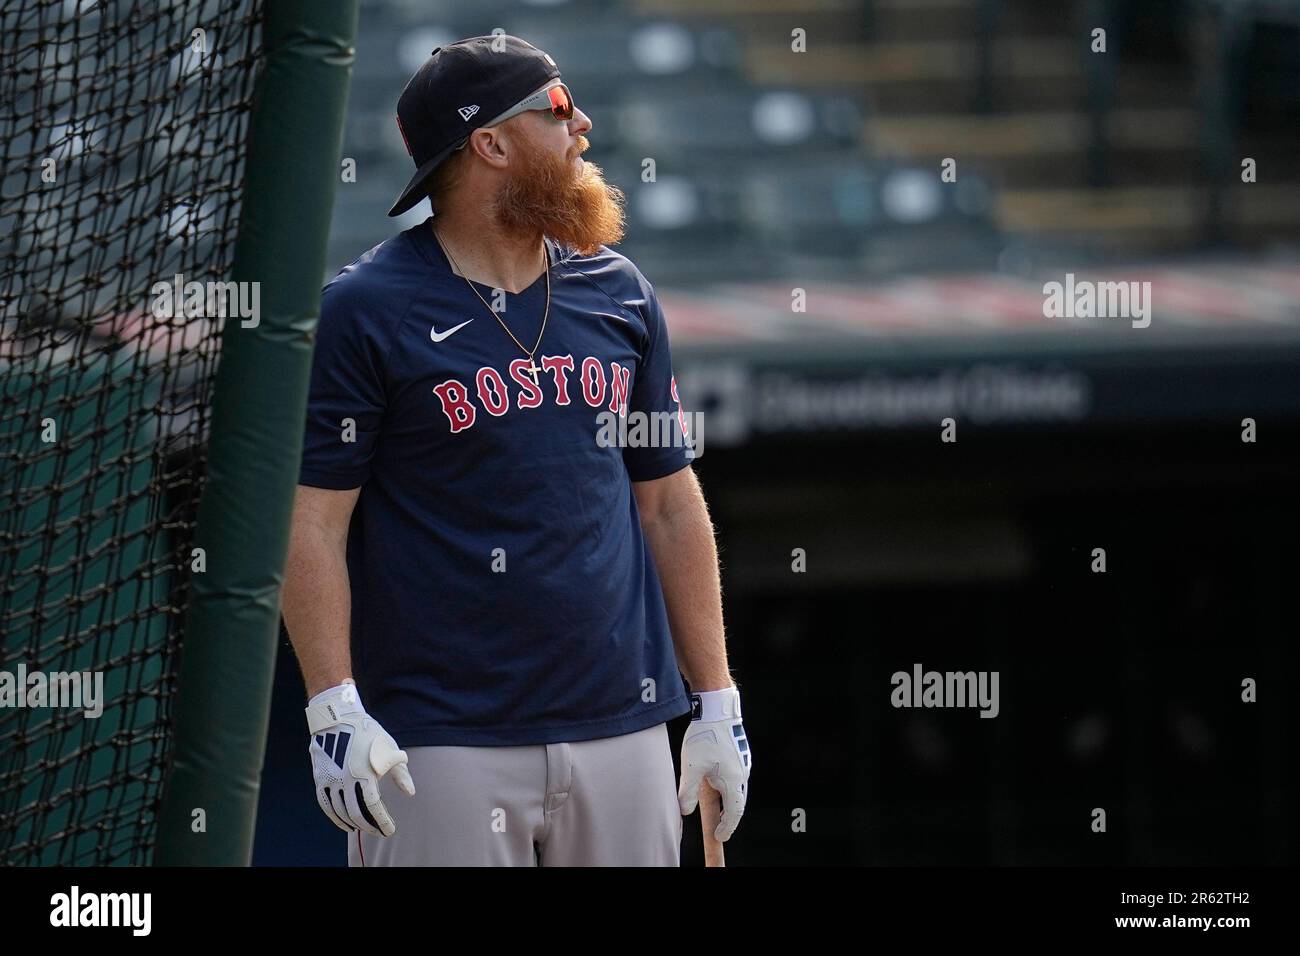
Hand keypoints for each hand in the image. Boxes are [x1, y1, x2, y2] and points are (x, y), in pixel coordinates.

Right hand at [306, 681, 414, 836]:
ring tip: (364, 828)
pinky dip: (335, 817)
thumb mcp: (390, 749)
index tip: (389, 830)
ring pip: (340, 811)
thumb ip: (401, 773)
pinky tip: (345, 824)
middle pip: (356, 812)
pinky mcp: (320, 778)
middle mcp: (345, 779)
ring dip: (353, 823)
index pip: (373, 805)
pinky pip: (326, 804)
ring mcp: (330, 779)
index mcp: (364, 772)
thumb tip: (410, 793)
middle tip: (378, 832)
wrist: (337, 718)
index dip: (382, 820)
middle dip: (369, 826)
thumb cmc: (368, 733)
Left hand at [678, 685, 750, 841]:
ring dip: (729, 801)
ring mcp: (743, 763)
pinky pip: (737, 777)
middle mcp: (742, 774)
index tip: (720, 835)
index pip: (734, 812)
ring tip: (718, 808)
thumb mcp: (692, 766)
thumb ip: (689, 791)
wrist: (718, 710)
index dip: (727, 826)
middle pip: (738, 802)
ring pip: (738, 789)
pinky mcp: (740, 754)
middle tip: (720, 826)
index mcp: (732, 781)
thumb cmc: (705, 736)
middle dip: (729, 816)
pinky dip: (729, 787)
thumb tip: (684, 810)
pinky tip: (718, 782)